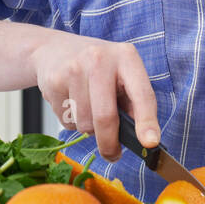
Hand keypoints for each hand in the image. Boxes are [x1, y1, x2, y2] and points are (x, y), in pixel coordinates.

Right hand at [27, 31, 159, 161]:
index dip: (147, 121)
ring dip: (89, 128)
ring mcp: (74, 68)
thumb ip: (133, 102)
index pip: (141, 93)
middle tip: (112, 154)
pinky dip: (71, 121)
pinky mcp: (54, 81)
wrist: (54, 49)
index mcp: (126, 56)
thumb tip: (143, 139)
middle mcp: (100, 59)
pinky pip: (66, 121)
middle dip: (109, 143)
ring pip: (85, 123)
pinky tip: (71, 102)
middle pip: (106, 116)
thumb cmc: (95, 67)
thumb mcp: (121, 74)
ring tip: (87, 108)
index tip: (150, 143)